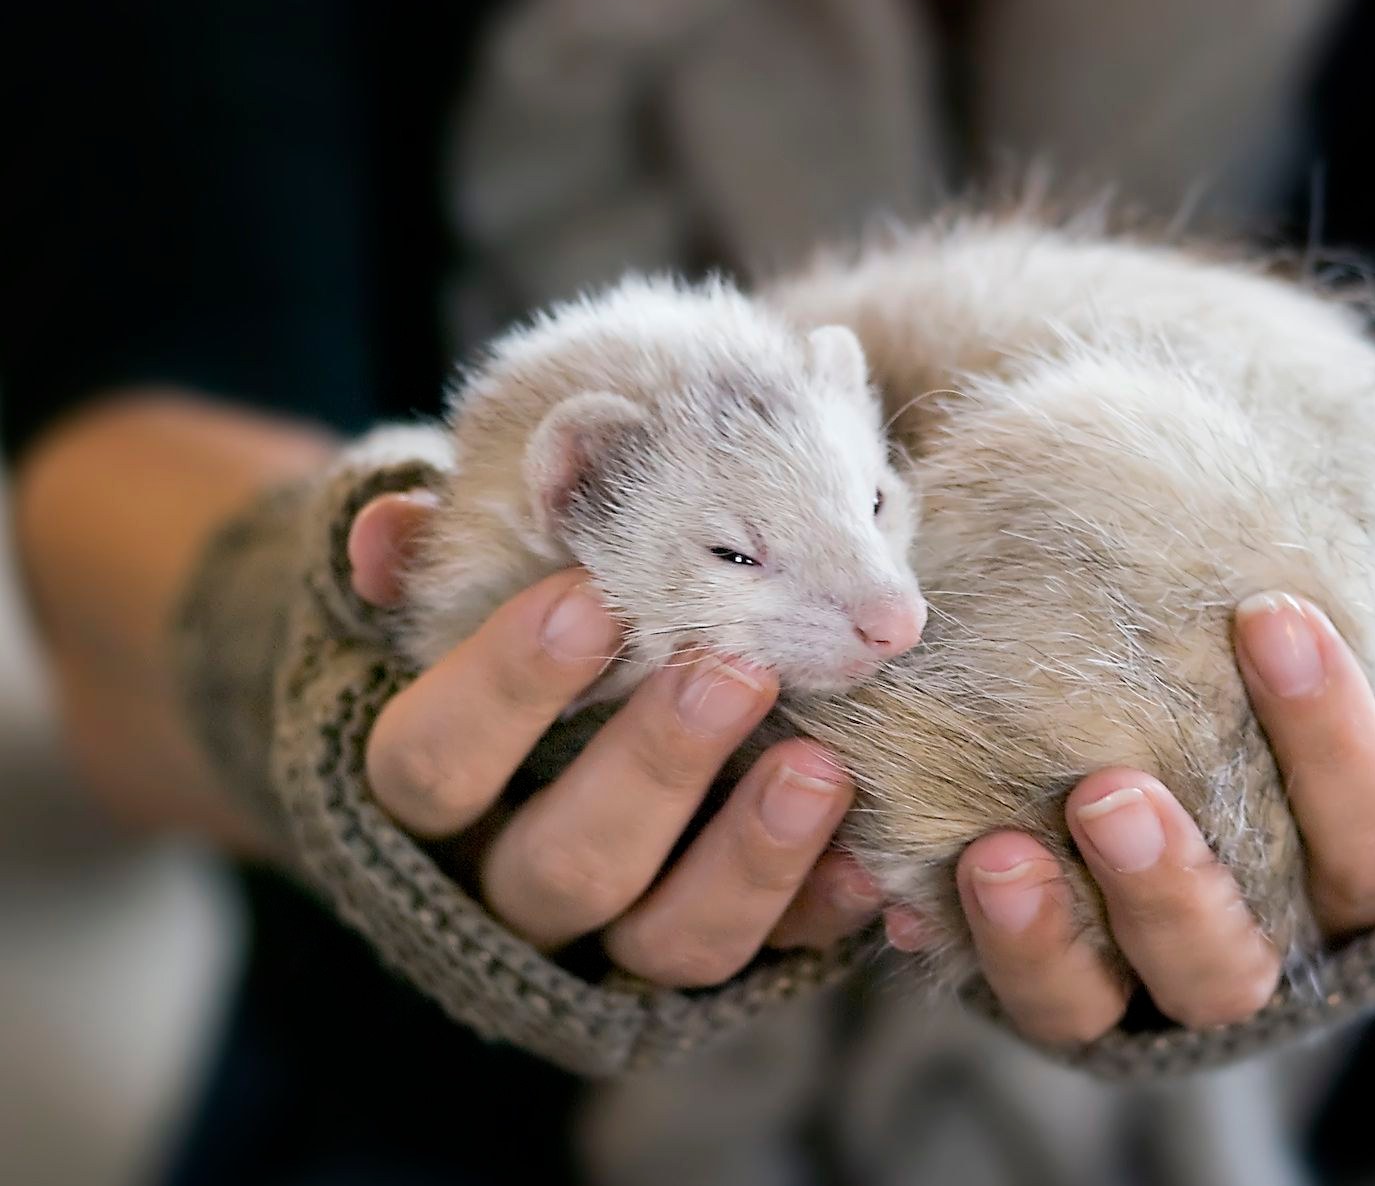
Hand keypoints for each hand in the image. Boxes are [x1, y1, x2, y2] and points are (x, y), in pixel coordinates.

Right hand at [347, 492, 883, 984]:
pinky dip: (820, 911)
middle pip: (562, 864)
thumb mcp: (452, 606)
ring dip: (748, 859)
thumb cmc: (505, 657)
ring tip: (819, 767)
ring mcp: (611, 941)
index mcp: (427, 800)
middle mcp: (508, 886)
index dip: (507, 687)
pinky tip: (870, 861)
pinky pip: (768, 959)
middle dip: (654, 769)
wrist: (540, 769)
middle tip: (736, 671)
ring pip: (665, 939)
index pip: (432, 761)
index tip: (593, 596)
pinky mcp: (707, 957)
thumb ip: (428, 567)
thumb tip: (389, 529)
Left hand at [886, 594, 1374, 1044]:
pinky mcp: (1061, 976)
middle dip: (1171, 885)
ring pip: (1108, 1001)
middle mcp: (1263, 952)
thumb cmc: (1333, 697)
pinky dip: (956, 947)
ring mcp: (1149, 977)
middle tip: (1107, 788)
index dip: (1336, 745)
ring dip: (1049, 938)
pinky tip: (901, 893)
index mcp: (1358, 889)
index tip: (1271, 613)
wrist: (1247, 736)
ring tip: (994, 854)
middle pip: (1237, 961)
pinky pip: (1007, 989)